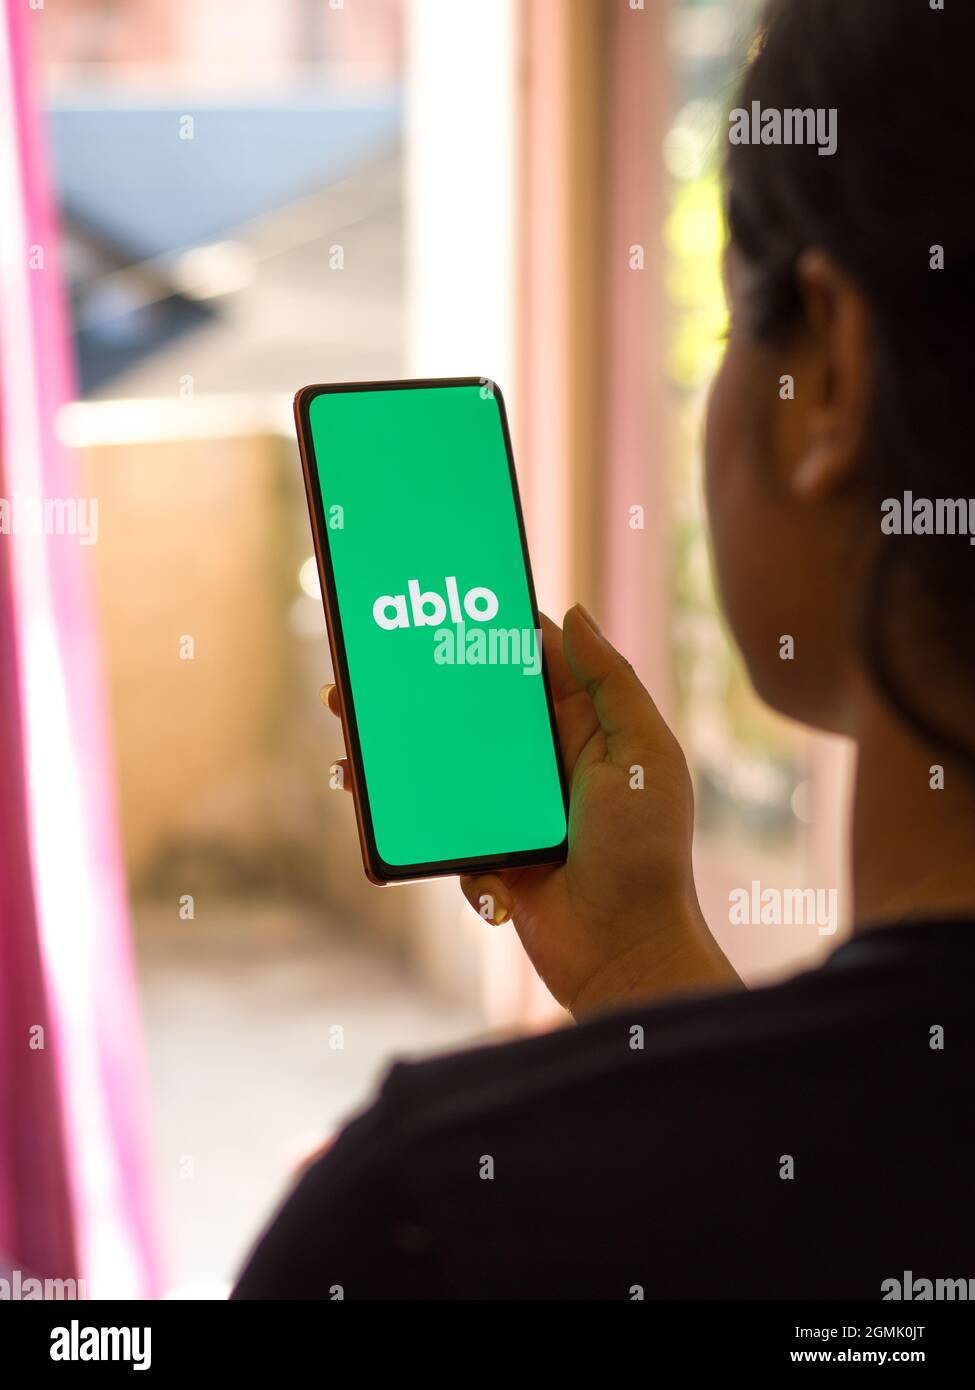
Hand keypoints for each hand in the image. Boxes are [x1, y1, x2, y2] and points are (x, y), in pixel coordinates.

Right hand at [321, 605, 739, 1017]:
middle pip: (476, 713)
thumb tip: (576, 613)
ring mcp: (514, 809)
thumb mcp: (644, 753)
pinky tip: (377, 802)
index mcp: (587, 730)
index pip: (534, 665)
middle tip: (369, 669)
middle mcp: (547, 764)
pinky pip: (441, 827)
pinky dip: (416, 824)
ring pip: (446, 767)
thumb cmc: (645, 852)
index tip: (447, 602)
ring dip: (399, 752)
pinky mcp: (488, 852)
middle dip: (427, 689)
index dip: (495, 632)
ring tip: (348, 738)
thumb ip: (613, 682)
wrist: (624, 952)